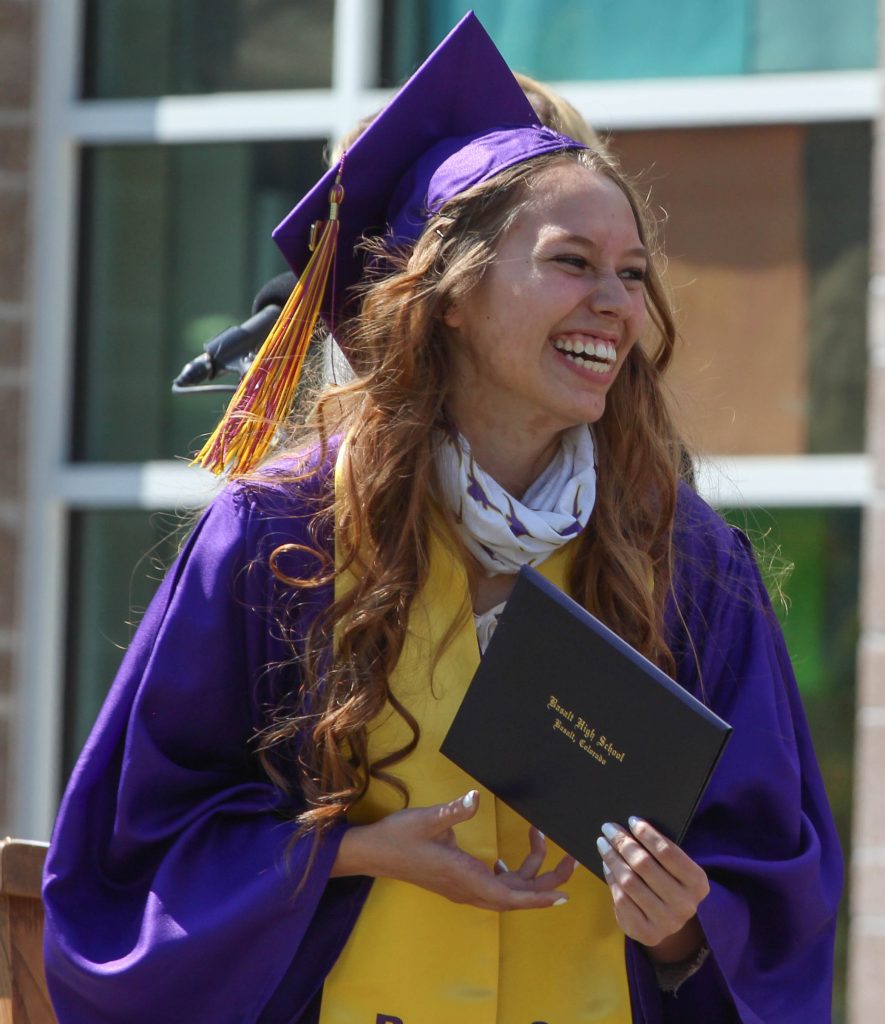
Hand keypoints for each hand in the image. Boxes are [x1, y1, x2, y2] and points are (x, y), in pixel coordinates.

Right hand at [332, 790, 575, 911]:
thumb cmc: (399, 837)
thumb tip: (474, 798)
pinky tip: (507, 857)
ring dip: (527, 870)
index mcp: (463, 876)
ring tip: (539, 837)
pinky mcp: (457, 881)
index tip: (563, 896)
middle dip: (545, 881)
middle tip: (569, 859)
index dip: (537, 897)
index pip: (508, 896)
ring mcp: (462, 887)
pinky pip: (492, 885)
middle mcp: (467, 887)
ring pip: (506, 888)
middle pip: (515, 895)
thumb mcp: (426, 819)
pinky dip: (508, 873)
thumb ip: (453, 811)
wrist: (373, 853)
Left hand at [596, 817, 708, 960]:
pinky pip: (622, 900)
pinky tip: (607, 865)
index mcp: (698, 883)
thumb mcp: (676, 868)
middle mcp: (685, 905)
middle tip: (609, 828)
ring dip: (612, 858)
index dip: (647, 834)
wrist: (669, 921)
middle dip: (623, 843)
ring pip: (630, 881)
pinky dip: (611, 878)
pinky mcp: (647, 933)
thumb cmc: (670, 882)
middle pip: (644, 865)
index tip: (631, 820)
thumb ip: (662, 851)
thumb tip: (632, 825)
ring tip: (603, 843)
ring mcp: (667, 922)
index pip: (668, 852)